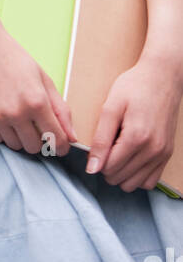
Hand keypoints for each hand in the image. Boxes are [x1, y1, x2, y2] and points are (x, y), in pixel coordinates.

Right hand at [0, 13, 77, 156]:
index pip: (56, 139)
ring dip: (19, 135)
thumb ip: (60, 109)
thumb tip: (72, 137)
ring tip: (16, 115)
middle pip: (35, 147)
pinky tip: (1, 113)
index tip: (60, 145)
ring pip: (16, 145)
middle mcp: (17, 112)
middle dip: (39, 139)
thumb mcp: (43, 79)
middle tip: (35, 124)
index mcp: (37, 101)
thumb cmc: (14, 58)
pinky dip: (2, 131)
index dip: (61, 146)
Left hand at [86, 54, 182, 190]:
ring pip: (135, 184)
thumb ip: (101, 139)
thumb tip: (92, 168)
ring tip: (116, 151)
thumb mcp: (111, 107)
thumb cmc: (134, 87)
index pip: (109, 168)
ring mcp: (162, 154)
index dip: (96, 160)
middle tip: (106, 145)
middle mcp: (153, 150)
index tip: (95, 146)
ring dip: (121, 173)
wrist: (162, 77)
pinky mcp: (167, 154)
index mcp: (136, 138)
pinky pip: (150, 181)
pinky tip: (129, 158)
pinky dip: (137, 175)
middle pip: (120, 178)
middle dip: (107, 166)